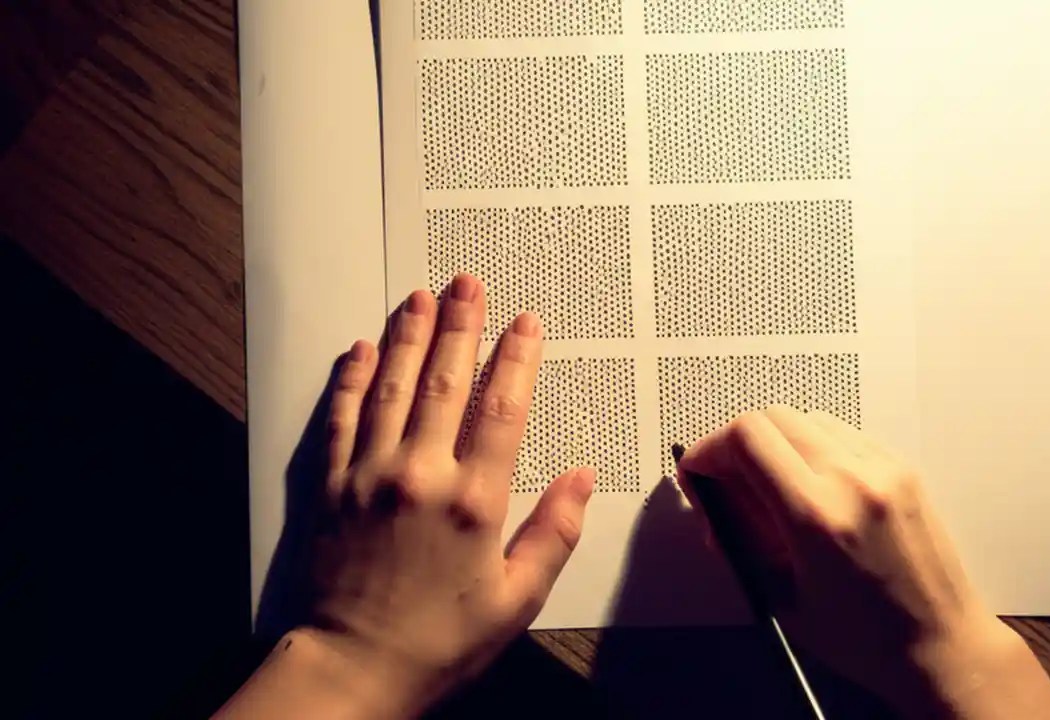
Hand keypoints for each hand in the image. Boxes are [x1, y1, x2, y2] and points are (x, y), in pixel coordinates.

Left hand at [276, 275, 593, 716]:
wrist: (354, 670)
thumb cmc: (439, 643)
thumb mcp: (517, 600)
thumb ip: (554, 534)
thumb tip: (582, 480)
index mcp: (474, 501)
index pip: (501, 408)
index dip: (516, 358)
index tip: (524, 324)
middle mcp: (420, 475)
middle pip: (444, 381)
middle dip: (459, 326)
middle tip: (467, 283)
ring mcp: (369, 476)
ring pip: (391, 387)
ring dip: (408, 337)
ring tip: (420, 297)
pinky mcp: (330, 487)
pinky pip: (340, 417)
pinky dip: (351, 379)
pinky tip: (362, 350)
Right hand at [677, 406, 1049, 718]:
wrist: (941, 646)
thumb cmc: (864, 639)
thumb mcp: (780, 595)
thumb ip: (741, 536)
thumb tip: (712, 494)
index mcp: (816, 516)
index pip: (747, 438)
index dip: (710, 450)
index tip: (699, 473)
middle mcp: (852, 479)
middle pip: (773, 417)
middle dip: (738, 444)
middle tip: (728, 482)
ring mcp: (883, 468)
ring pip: (808, 419)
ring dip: (778, 443)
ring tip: (773, 490)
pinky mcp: (903, 469)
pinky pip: (843, 434)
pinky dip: (815, 449)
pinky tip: (813, 489)